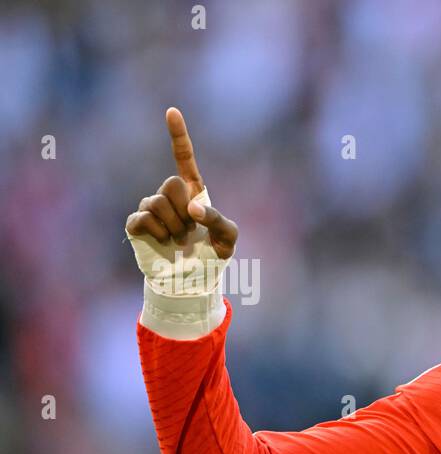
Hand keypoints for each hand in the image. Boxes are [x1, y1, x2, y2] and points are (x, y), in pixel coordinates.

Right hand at [125, 107, 237, 259]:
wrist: (192, 280)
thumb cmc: (212, 255)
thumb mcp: (228, 238)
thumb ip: (218, 220)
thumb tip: (193, 209)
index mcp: (192, 192)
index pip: (184, 158)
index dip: (178, 136)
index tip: (172, 111)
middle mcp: (168, 195)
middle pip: (171, 184)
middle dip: (184, 210)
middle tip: (190, 230)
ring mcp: (150, 208)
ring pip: (157, 202)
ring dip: (174, 226)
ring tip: (179, 239)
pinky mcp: (136, 224)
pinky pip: (144, 219)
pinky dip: (159, 233)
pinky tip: (164, 242)